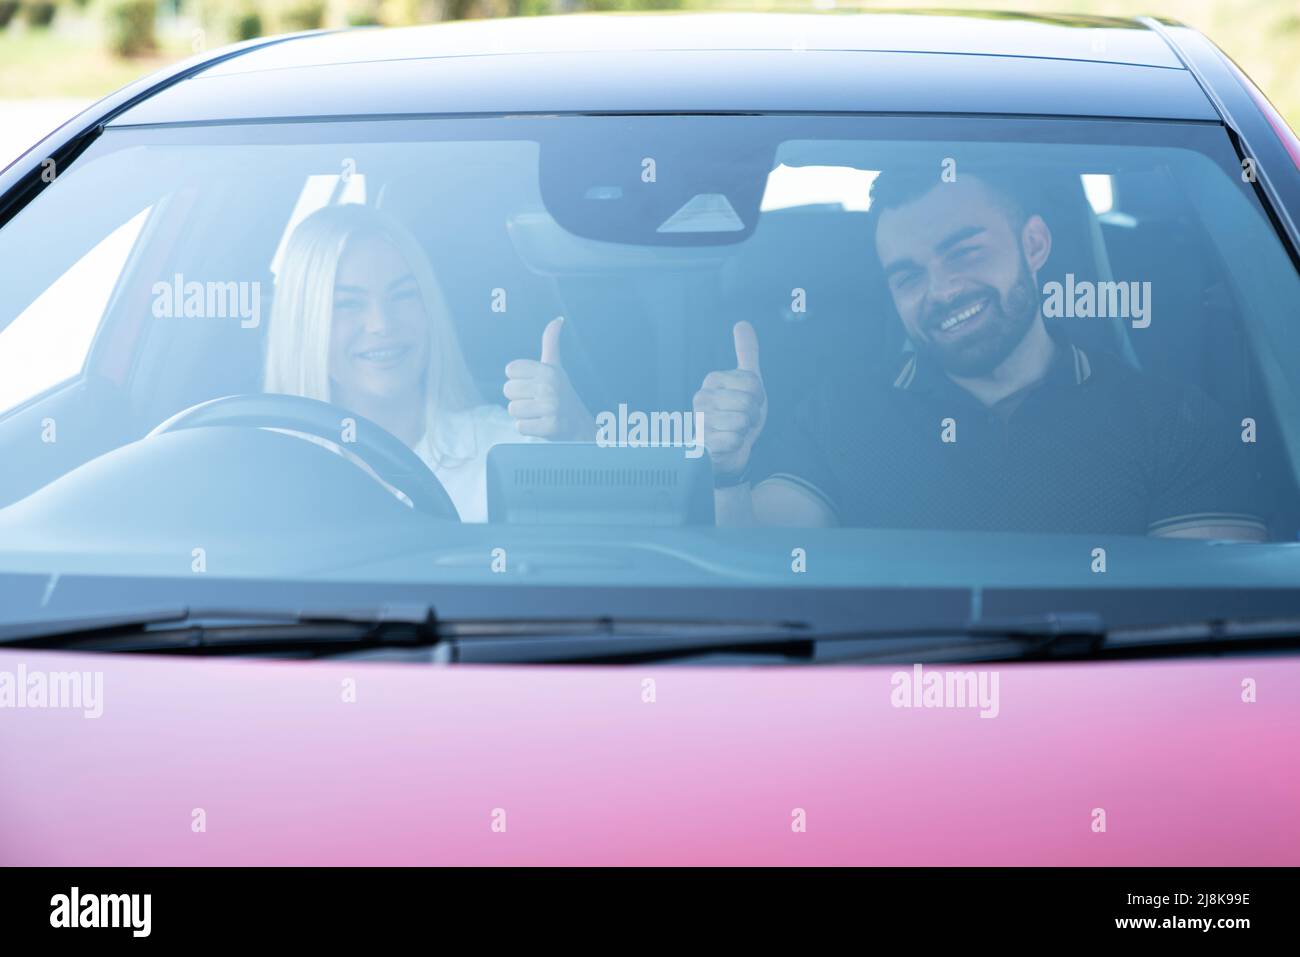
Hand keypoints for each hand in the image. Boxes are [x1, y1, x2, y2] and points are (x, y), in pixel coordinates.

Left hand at [504, 317, 595, 439]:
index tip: (533, 385)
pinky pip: (520, 426)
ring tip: (539, 413)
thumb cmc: (561, 393)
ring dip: (523, 414)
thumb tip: (558, 319)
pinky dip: (528, 428)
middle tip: (536, 401)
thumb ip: (551, 342)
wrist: (579, 425)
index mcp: (548, 370)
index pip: (510, 370)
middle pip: (508, 390)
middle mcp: (550, 386)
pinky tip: (541, 424)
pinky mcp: (550, 427)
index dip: (518, 380)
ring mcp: (551, 407)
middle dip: (519, 398)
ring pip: (513, 409)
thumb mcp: (555, 367)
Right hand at [692, 321, 766, 478]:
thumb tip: (742, 323)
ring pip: (741, 421)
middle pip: (748, 401)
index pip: (752, 382)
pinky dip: (737, 445)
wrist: (729, 453)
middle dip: (753, 415)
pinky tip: (727, 445)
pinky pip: (735, 441)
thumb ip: (746, 353)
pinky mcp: (702, 444)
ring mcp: (699, 421)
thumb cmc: (737, 416)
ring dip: (745, 431)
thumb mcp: (747, 383)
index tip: (749, 404)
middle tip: (742, 421)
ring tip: (734, 432)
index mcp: (712, 380)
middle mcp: (701, 398)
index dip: (758, 397)